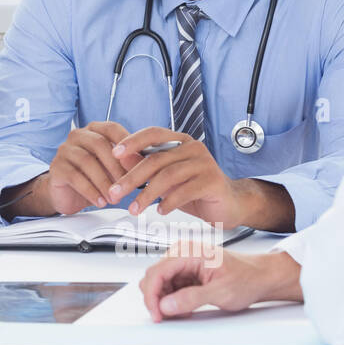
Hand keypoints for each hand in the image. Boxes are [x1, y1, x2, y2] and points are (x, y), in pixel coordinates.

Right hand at [43, 121, 141, 213]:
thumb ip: (126, 162)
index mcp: (94, 130)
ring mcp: (65, 150)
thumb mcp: (113, 167)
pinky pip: (75, 177)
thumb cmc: (92, 176)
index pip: (112, 129)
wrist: (67, 193)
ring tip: (114, 197)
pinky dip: (91, 191)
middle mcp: (78, 136)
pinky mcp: (57, 167)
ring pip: (87, 161)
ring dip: (104, 182)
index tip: (139, 162)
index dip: (127, 144)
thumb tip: (148, 164)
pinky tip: (100, 201)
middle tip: (127, 184)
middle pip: (99, 144)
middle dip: (116, 166)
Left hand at [107, 127, 247, 225]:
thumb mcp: (166, 177)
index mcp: (180, 141)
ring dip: (146, 194)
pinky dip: (169, 202)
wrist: (229, 204)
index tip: (114, 153)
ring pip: (167, 176)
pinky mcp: (213, 181)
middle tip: (116, 192)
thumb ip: (147, 168)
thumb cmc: (195, 189)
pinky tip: (160, 210)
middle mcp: (193, 147)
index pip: (153, 133)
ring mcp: (204, 163)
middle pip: (156, 159)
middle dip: (131, 177)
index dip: (132, 141)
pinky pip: (184, 191)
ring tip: (135, 209)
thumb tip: (118, 161)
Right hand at [139, 248, 302, 321]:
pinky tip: (183, 308)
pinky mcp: (186, 271)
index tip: (157, 313)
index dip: (152, 296)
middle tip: (163, 317)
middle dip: (155, 299)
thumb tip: (166, 305)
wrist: (260, 276)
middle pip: (153, 277)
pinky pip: (169, 286)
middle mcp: (182, 253)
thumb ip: (191, 299)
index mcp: (189, 252)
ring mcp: (183, 262)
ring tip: (178, 313)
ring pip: (159, 283)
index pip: (156, 272)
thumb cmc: (246, 278)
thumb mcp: (220, 292)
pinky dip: (172, 299)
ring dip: (164, 300)